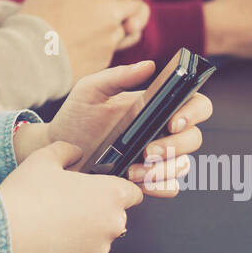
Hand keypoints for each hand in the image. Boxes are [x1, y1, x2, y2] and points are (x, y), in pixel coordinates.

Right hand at [0, 141, 142, 252]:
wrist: (2, 233)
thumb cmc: (26, 194)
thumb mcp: (44, 158)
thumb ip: (67, 150)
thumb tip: (76, 152)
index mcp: (109, 194)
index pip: (133, 193)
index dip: (117, 189)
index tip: (101, 189)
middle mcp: (112, 224)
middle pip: (115, 216)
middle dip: (98, 210)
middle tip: (69, 203)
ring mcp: (98, 250)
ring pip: (99, 238)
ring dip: (85, 231)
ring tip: (55, 222)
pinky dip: (71, 250)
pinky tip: (49, 239)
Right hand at [21, 0, 156, 83]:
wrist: (25, 59)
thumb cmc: (35, 15)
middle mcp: (112, 16)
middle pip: (140, 5)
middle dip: (132, 2)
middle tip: (115, 5)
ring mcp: (110, 41)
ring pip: (131, 30)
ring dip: (122, 24)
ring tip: (97, 25)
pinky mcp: (105, 62)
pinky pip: (115, 49)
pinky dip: (106, 44)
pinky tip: (84, 43)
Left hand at [26, 61, 211, 196]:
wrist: (57, 149)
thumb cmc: (76, 115)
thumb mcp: (91, 90)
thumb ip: (118, 76)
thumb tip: (149, 65)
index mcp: (156, 107)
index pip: (194, 105)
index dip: (193, 113)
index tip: (174, 121)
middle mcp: (162, 132)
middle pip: (193, 138)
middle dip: (176, 146)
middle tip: (148, 150)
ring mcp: (156, 158)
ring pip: (182, 165)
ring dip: (164, 170)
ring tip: (134, 170)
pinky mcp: (147, 179)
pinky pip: (169, 187)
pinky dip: (159, 187)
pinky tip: (137, 182)